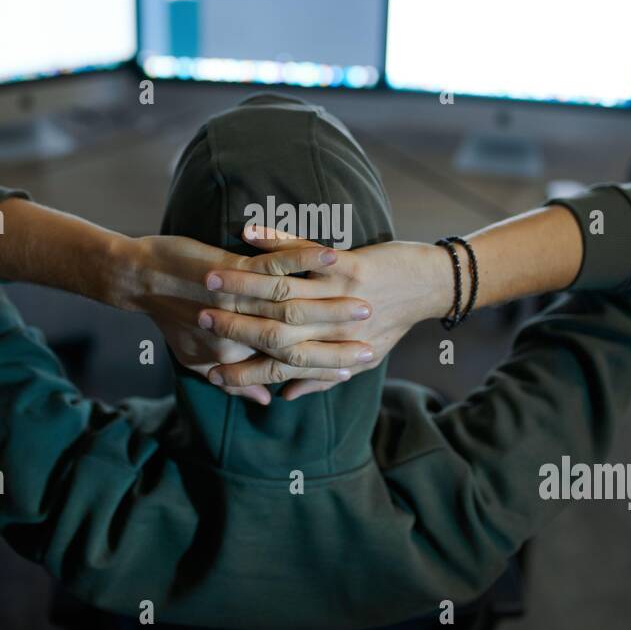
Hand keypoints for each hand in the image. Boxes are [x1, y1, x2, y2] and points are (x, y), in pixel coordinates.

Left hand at [117, 234, 377, 404]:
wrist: (136, 281)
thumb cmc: (170, 317)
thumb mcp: (196, 356)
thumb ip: (237, 379)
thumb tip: (269, 402)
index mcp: (239, 355)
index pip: (296, 364)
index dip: (334, 363)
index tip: (366, 360)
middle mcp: (239, 333)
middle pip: (301, 338)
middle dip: (343, 333)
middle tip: (376, 326)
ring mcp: (233, 300)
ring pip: (291, 302)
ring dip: (332, 297)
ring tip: (366, 291)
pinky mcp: (226, 268)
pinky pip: (270, 263)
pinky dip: (302, 256)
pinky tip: (332, 252)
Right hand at [197, 226, 451, 399]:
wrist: (431, 286)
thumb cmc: (392, 322)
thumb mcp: (361, 357)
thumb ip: (320, 379)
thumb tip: (284, 397)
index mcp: (332, 350)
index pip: (278, 367)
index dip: (243, 371)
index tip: (210, 372)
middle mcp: (333, 327)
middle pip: (273, 331)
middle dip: (232, 325)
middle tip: (199, 318)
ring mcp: (340, 295)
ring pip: (284, 291)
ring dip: (243, 282)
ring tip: (211, 276)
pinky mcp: (350, 266)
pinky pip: (306, 252)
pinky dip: (277, 241)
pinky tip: (248, 232)